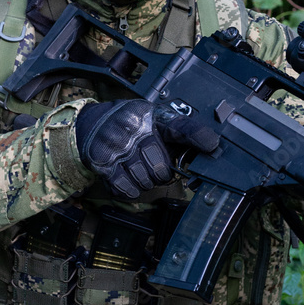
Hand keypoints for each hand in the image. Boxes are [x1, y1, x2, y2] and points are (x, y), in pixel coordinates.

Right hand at [75, 99, 217, 198]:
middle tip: (153, 164)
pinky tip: (127, 175)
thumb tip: (210, 150)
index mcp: (152, 115)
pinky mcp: (101, 162)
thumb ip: (180, 135)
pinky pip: (126, 189)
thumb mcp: (156, 121)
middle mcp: (133, 127)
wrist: (92, 124)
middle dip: (161, 172)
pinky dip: (130, 189)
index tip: (211, 145)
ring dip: (145, 182)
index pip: (179, 127)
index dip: (197, 137)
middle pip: (162, 168)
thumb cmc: (132, 125)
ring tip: (138, 168)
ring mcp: (115, 145)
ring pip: (144, 182)